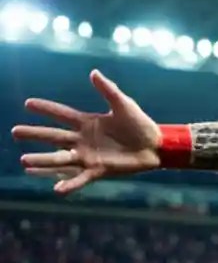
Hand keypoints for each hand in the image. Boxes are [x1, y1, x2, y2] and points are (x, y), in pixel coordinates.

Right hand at [12, 70, 160, 194]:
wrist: (157, 146)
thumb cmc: (141, 124)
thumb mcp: (124, 105)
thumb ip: (108, 90)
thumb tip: (93, 73)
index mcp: (88, 122)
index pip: (61, 114)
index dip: (46, 109)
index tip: (28, 103)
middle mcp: (83, 139)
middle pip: (53, 136)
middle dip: (34, 134)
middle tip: (14, 132)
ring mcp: (89, 156)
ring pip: (60, 158)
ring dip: (42, 161)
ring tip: (24, 161)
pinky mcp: (99, 170)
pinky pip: (81, 178)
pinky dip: (69, 185)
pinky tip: (57, 189)